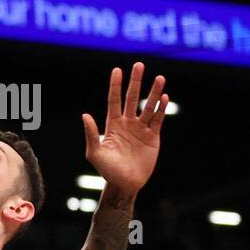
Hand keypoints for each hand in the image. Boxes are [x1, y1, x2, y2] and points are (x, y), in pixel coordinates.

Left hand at [82, 62, 167, 194]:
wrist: (125, 184)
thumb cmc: (107, 170)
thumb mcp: (95, 153)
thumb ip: (91, 134)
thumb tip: (85, 115)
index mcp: (113, 124)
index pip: (114, 100)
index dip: (116, 85)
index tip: (117, 70)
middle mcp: (127, 123)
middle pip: (132, 98)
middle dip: (136, 82)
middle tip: (139, 65)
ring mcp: (141, 129)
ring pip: (148, 106)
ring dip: (154, 92)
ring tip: (160, 78)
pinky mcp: (153, 137)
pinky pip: (158, 119)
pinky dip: (161, 109)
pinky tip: (164, 97)